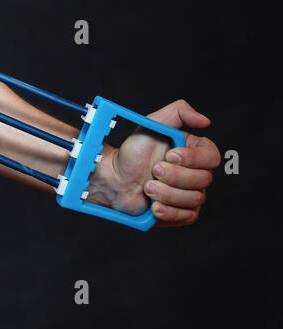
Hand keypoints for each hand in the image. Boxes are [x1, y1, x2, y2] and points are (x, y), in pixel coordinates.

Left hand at [89, 99, 218, 226]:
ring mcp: (191, 194)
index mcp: (193, 152)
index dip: (193, 158)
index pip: (213, 156)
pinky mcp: (183, 213)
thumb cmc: (132, 152)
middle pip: (204, 179)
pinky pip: (188, 216)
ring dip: (166, 193)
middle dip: (174, 176)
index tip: (169, 155)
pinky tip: (154, 206)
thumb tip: (205, 120)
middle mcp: (196, 173)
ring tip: (147, 187)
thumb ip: (178, 112)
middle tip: (152, 171)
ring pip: (195, 199)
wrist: (114, 178)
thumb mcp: (151, 124)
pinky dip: (169, 211)